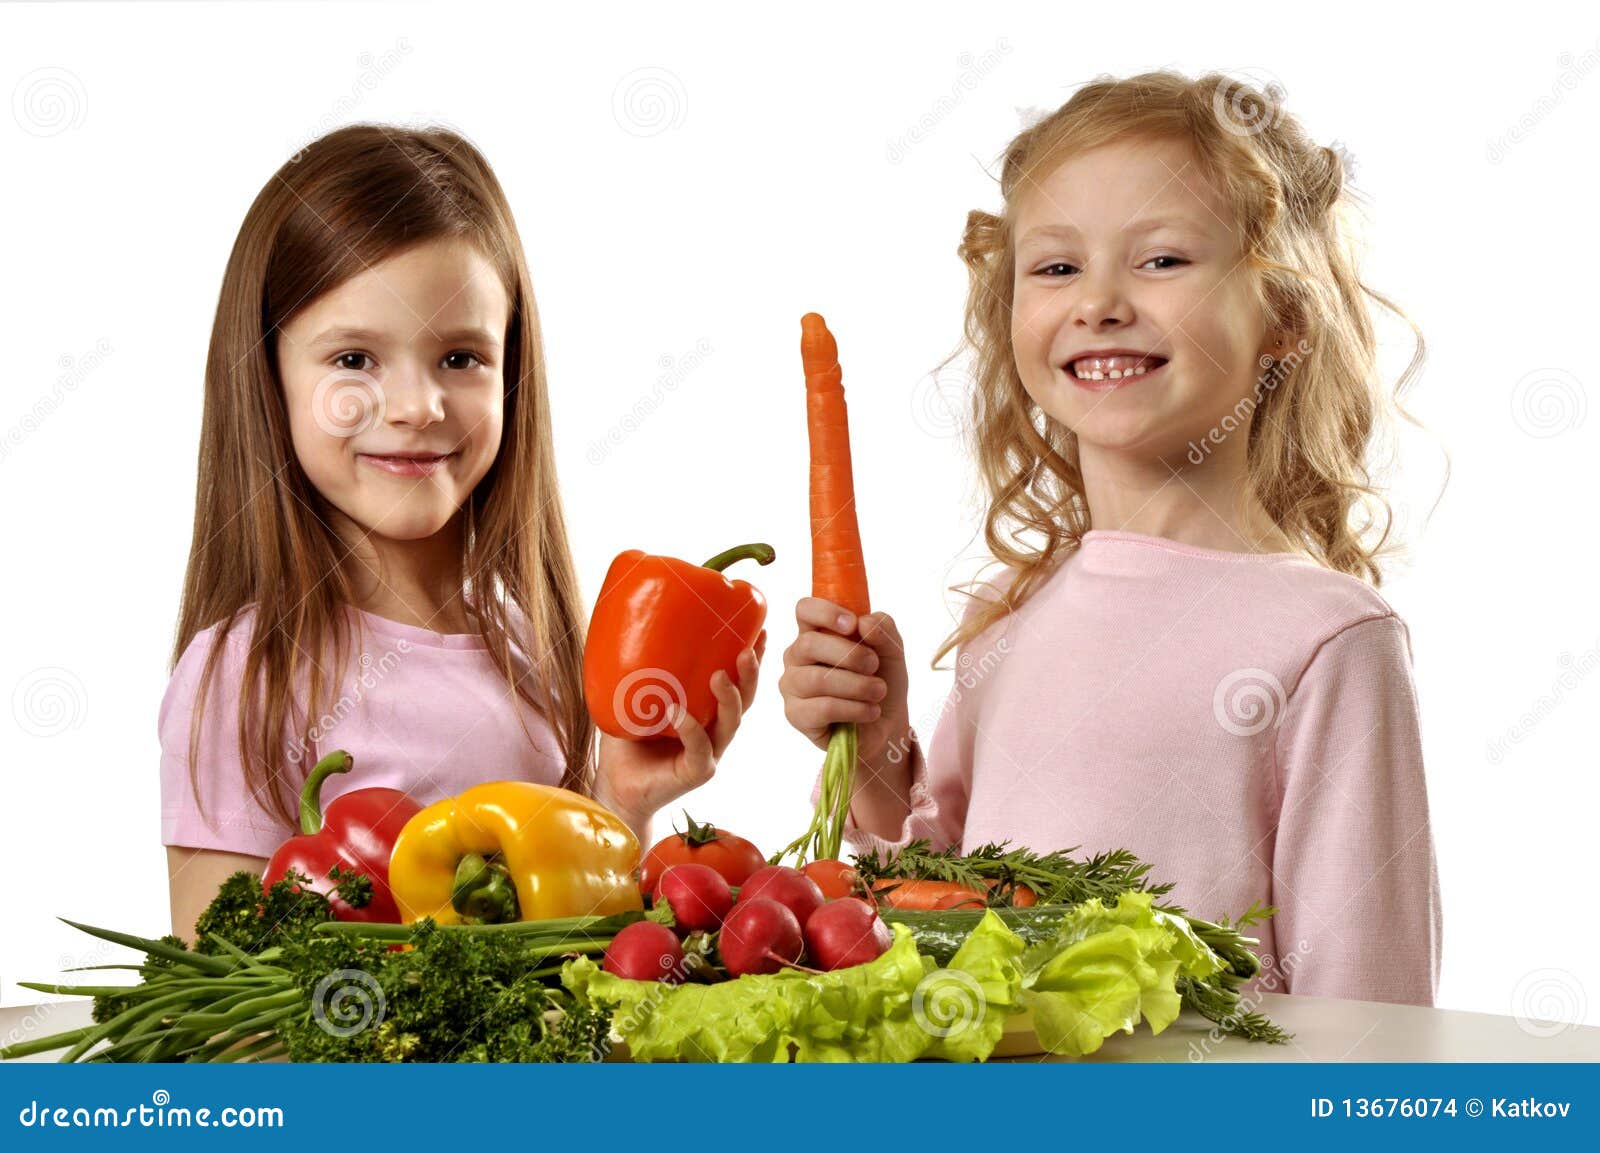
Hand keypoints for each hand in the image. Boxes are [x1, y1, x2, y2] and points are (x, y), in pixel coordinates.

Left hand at [594, 631, 766, 838]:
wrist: (616, 786)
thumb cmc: (627, 741)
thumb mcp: (632, 699)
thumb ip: (636, 671)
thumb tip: (623, 627)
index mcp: (707, 709)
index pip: (737, 681)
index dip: (751, 658)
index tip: (758, 630)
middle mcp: (715, 729)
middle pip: (745, 699)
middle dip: (750, 674)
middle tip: (747, 649)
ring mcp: (710, 751)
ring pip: (731, 723)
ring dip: (730, 697)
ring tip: (720, 675)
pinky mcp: (697, 772)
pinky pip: (701, 748)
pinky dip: (691, 728)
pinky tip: (677, 711)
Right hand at [778, 599, 911, 768]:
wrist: (887, 725)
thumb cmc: (881, 680)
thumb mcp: (892, 650)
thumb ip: (883, 628)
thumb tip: (863, 622)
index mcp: (815, 632)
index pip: (805, 609)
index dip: (825, 612)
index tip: (852, 625)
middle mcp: (796, 656)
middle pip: (809, 644)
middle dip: (850, 654)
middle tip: (874, 665)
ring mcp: (792, 686)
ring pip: (817, 679)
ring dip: (857, 685)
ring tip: (879, 691)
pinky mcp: (796, 715)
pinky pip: (822, 708)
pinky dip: (854, 709)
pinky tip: (870, 711)